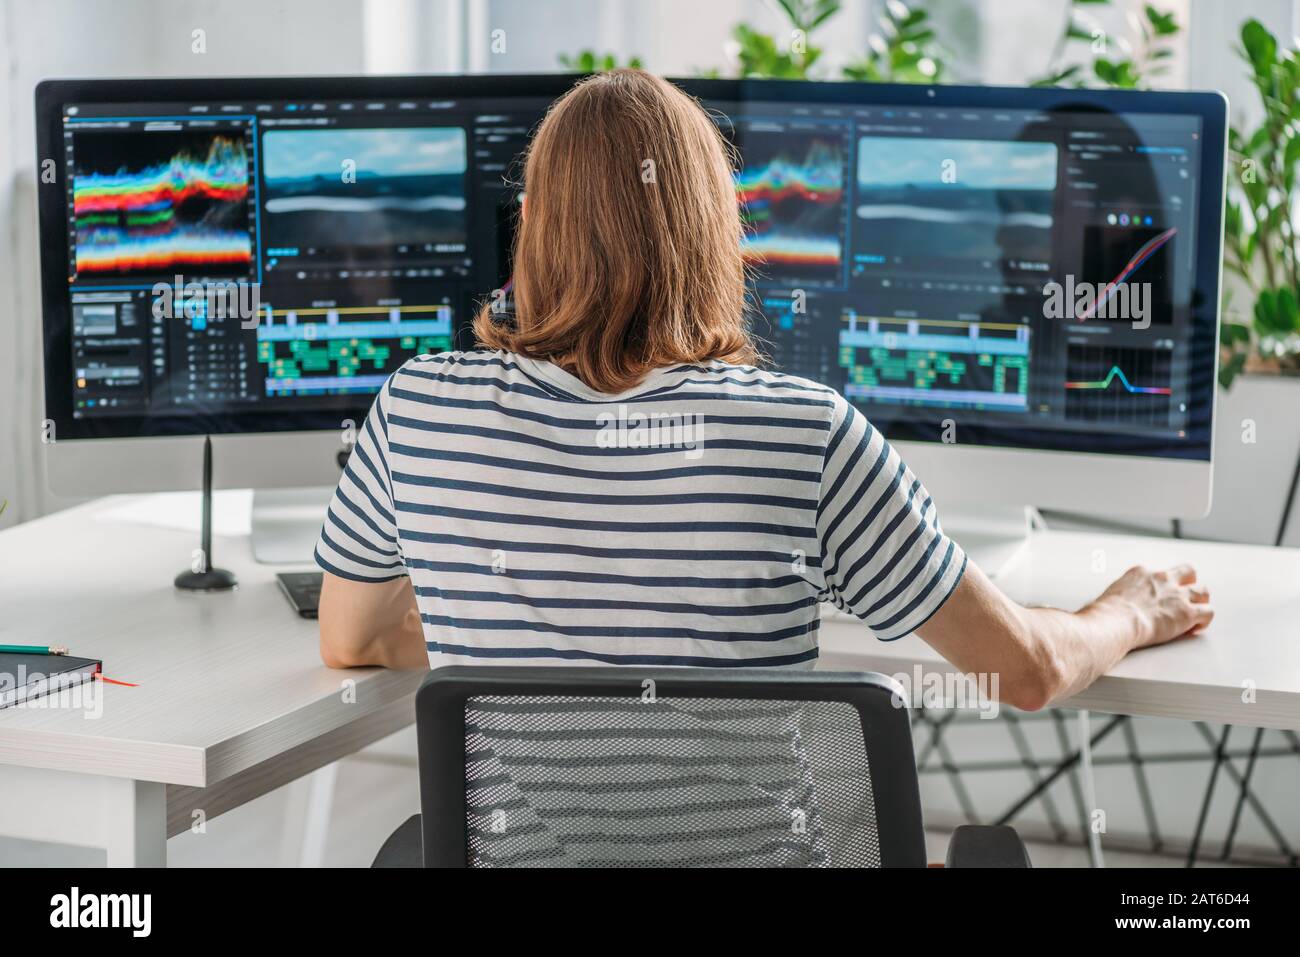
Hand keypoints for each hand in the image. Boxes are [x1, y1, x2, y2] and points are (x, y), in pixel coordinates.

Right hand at [1089, 564, 1213, 649]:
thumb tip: (1106, 609)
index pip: (1159, 573)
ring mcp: (1177, 595)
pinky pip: (1208, 612)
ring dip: (1201, 601)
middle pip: (1188, 572)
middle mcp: (1162, 579)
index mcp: (1141, 573)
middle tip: (1186, 596)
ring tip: (1196, 612)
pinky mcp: (1187, 613)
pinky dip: (1204, 621)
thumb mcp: (1108, 595)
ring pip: (1203, 590)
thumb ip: (1116, 598)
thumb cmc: (1105, 614)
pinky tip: (1194, 628)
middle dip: (1189, 583)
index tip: (1159, 598)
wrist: (1115, 621)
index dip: (1162, 586)